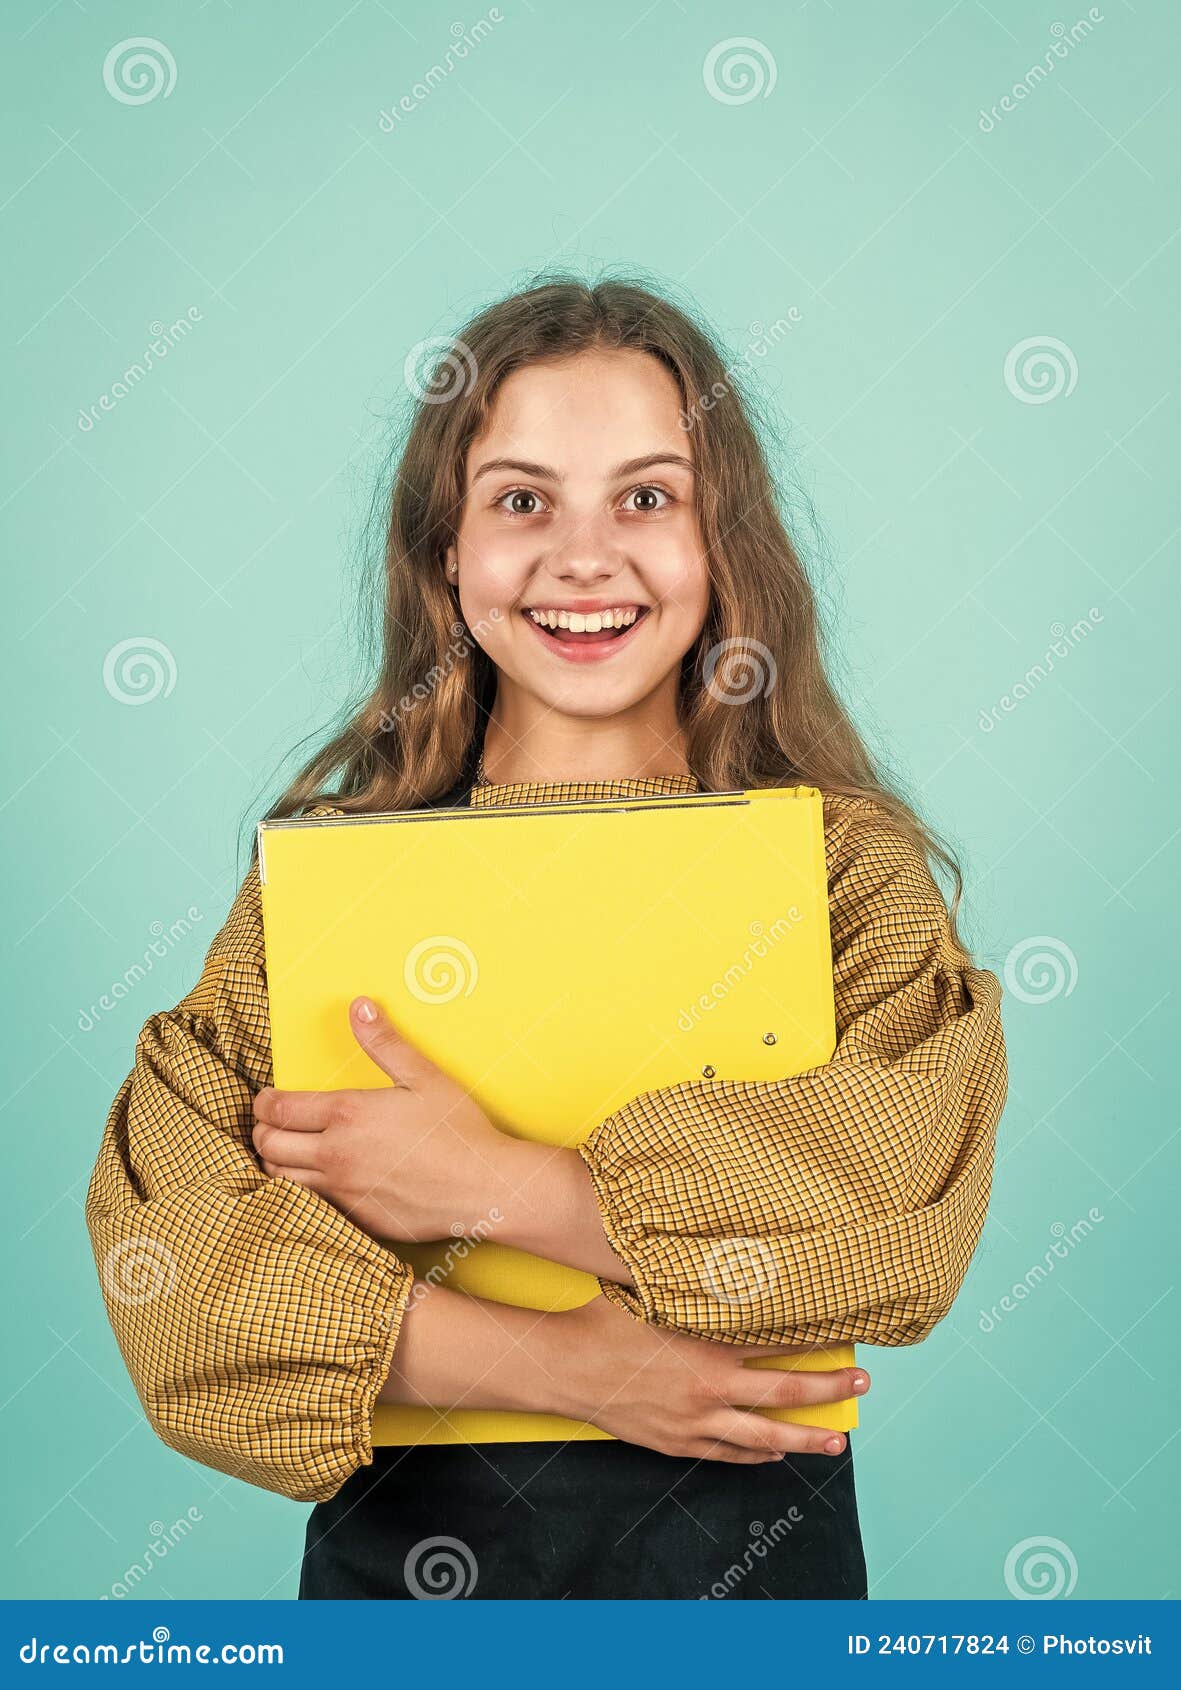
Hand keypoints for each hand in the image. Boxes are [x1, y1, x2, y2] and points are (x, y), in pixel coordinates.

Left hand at [251, 996, 511, 1243]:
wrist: (483, 1187)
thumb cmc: (456, 1130)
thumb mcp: (423, 1077)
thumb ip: (384, 1042)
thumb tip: (359, 1007)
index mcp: (347, 1114)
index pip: (278, 1109)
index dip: (263, 1102)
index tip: (265, 1098)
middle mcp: (335, 1154)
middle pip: (268, 1145)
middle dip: (260, 1131)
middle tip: (269, 1123)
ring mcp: (342, 1191)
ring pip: (280, 1178)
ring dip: (274, 1162)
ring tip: (284, 1150)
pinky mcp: (354, 1217)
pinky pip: (307, 1205)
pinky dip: (296, 1192)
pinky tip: (311, 1182)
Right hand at [547, 1294, 870, 1463]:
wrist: (566, 1367)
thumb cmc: (606, 1320)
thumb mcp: (652, 1289)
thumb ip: (691, 1279)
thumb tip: (721, 1251)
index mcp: (710, 1345)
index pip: (779, 1341)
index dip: (816, 1338)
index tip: (846, 1333)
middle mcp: (711, 1388)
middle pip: (786, 1394)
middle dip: (830, 1391)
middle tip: (862, 1386)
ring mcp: (696, 1422)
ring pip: (764, 1438)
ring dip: (805, 1439)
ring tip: (836, 1443)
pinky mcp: (678, 1443)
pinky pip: (728, 1455)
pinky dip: (757, 1457)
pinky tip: (775, 1455)